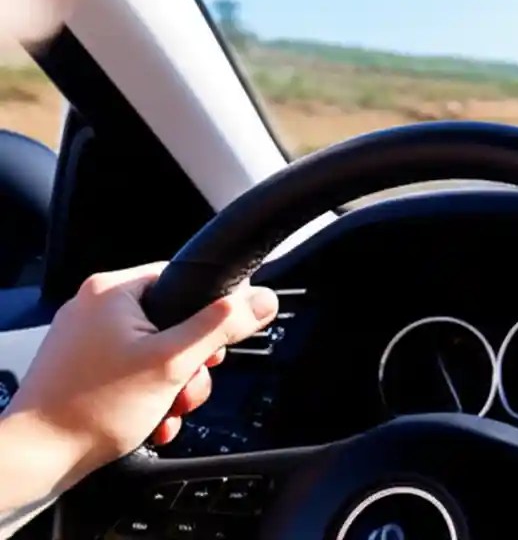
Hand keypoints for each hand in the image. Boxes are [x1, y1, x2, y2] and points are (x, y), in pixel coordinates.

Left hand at [6, 263, 277, 474]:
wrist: (37, 458)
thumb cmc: (90, 409)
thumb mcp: (174, 363)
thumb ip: (221, 326)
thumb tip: (260, 300)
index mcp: (112, 291)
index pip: (181, 280)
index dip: (209, 312)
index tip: (215, 343)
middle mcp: (93, 308)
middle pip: (172, 321)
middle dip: (190, 363)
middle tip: (185, 384)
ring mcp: (83, 339)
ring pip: (155, 352)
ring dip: (172, 386)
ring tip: (166, 409)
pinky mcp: (81, 368)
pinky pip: (131, 372)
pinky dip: (147, 396)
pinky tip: (149, 420)